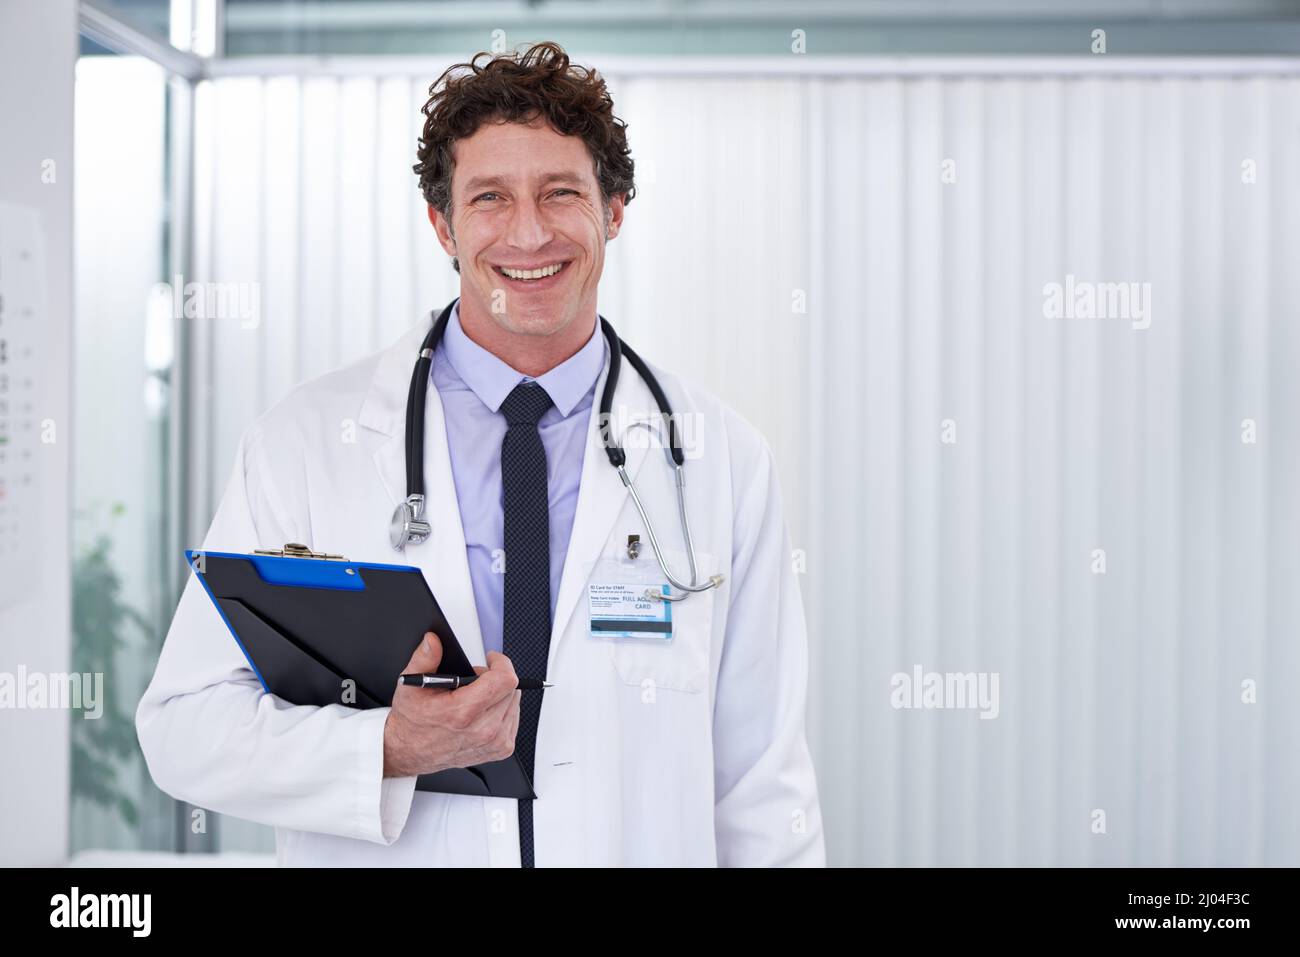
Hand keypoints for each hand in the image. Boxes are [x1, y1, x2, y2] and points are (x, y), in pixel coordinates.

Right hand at [382, 632, 521, 777]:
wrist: (411, 752)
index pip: (505, 680)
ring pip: (514, 702)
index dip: (501, 663)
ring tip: (476, 697)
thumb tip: (433, 641)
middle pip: (511, 688)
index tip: (491, 660)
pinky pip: (514, 718)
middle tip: (475, 680)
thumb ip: (424, 659)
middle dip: (495, 677)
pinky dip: (503, 710)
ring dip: (500, 694)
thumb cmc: (413, 722)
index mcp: (463, 713)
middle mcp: (483, 730)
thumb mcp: (411, 686)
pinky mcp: (501, 749)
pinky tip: (483, 711)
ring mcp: (495, 742)